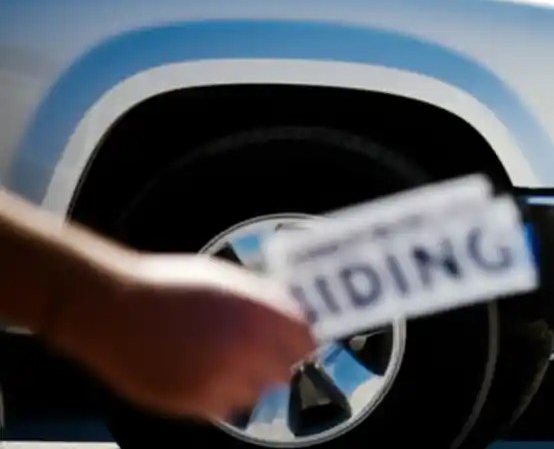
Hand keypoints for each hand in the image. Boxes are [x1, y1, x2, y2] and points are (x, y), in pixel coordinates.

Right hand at [48, 252, 317, 421]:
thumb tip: (295, 319)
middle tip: (254, 355)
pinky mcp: (194, 403)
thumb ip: (265, 302)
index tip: (296, 345)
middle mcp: (247, 348)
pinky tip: (198, 373)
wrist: (113, 309)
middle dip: (274, 363)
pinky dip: (218, 396)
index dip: (300, 342)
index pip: (305, 340)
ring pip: (255, 393)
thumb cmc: (170, 287)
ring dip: (246, 382)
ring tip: (219, 362)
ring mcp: (221, 378)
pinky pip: (224, 407)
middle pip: (284, 371)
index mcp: (259, 313)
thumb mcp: (228, 281)